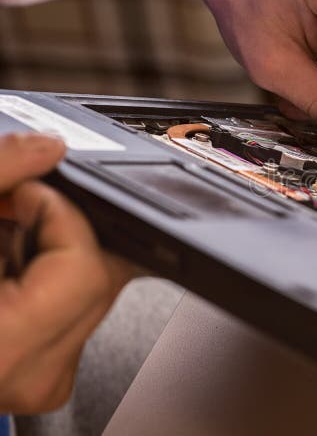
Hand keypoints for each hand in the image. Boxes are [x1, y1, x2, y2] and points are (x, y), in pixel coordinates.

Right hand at [0, 133, 132, 413]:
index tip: (25, 192)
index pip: (86, 266)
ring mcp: (41, 376)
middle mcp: (34, 372)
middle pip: (100, 276)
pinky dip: (42, 274)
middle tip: (12, 204)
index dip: (58, 213)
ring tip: (1, 231)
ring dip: (51, 247)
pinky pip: (71, 309)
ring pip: (91, 290)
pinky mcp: (40, 369)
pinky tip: (4, 260)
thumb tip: (49, 147)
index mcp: (5, 348)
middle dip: (60, 225)